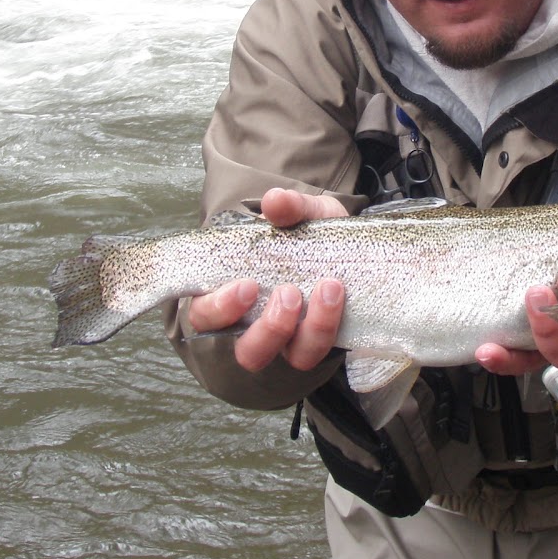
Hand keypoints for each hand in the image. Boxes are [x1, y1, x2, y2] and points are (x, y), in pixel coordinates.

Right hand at [186, 188, 347, 372]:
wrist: (353, 247)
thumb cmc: (308, 234)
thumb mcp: (302, 214)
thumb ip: (289, 207)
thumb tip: (275, 200)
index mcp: (231, 295)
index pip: (204, 314)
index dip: (219, 308)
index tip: (246, 286)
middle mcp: (257, 325)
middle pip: (248, 352)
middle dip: (268, 329)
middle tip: (289, 292)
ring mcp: (291, 340)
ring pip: (292, 357)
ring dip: (309, 329)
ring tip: (327, 288)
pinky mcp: (320, 344)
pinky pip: (321, 351)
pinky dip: (331, 325)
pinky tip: (341, 296)